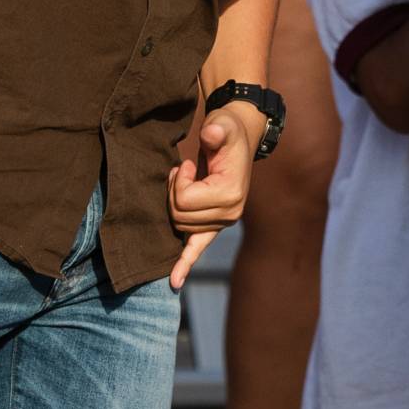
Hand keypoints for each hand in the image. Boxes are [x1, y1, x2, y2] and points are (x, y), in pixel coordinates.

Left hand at [167, 104, 263, 291]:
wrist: (236, 140)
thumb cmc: (226, 132)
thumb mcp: (222, 126)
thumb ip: (217, 129)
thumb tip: (211, 134)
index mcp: (231, 195)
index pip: (184, 201)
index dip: (178, 181)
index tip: (184, 164)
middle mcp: (229, 215)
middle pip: (179, 217)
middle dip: (172, 192)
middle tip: (181, 170)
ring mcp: (221, 224)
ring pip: (179, 225)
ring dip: (174, 202)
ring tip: (184, 180)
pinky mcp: (213, 227)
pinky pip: (197, 249)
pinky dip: (186, 265)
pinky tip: (175, 282)